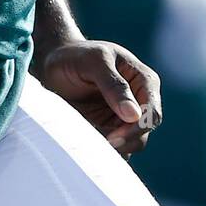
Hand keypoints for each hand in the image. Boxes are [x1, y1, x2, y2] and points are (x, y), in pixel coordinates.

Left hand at [38, 40, 161, 156]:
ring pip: (127, 147)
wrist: (53, 63)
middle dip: (121, 143)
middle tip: (94, 143)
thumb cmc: (77, 56)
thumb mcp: (94, 61)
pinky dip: (98, 150)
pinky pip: (111, 150)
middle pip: (141, 136)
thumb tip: (134, 115)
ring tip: (83, 136)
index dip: (136, 129)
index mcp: (144, 81)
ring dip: (107, 148)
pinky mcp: (107, 131)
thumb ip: (114, 85)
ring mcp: (123, 119)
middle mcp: (139, 102)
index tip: (113, 138)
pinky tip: (81, 139)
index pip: (151, 114)